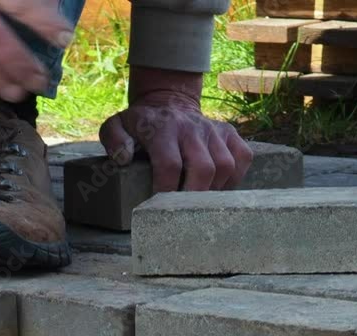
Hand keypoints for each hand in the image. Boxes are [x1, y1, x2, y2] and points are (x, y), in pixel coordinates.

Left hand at [99, 67, 252, 190]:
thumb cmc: (140, 124)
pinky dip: (234, 177)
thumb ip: (113, 139)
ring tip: (198, 200)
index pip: (170, 164)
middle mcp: (192, 127)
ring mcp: (214, 130)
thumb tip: (123, 158)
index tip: (159, 204)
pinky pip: (242, 158)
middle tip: (182, 210)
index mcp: (163, 128)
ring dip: (214, 189)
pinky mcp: (230, 133)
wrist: (168, 102)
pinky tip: (217, 186)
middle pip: (204, 168)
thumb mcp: (116, 125)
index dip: (167, 189)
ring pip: (226, 166)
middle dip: (193, 195)